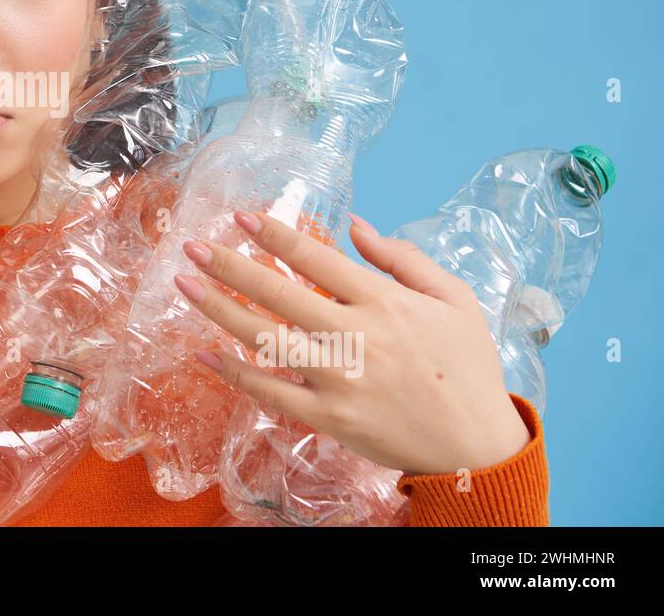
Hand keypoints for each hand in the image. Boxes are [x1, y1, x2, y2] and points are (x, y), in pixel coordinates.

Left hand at [174, 209, 532, 476]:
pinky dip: (234, 373)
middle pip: (278, 294)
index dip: (276, 235)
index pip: (317, 260)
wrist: (479, 445)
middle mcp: (356, 337)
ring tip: (184, 286)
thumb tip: (356, 224)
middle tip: (192, 247)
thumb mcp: (454, 299)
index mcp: (384, 302)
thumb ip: (403, 258)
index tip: (241, 217)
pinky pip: (271, 392)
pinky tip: (202, 353)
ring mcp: (338, 380)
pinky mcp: (329, 418)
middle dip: (230, 266)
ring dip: (219, 310)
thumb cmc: (469, 366)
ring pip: (265, 339)